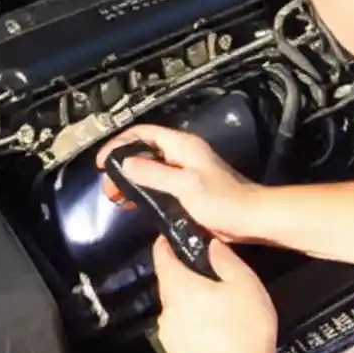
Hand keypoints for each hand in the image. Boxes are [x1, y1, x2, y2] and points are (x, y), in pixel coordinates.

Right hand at [96, 124, 260, 240]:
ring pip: (149, 168)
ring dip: (131, 180)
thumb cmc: (222, 200)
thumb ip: (154, 173)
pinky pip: (158, 184)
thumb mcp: (185, 185)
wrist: (250, 219)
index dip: (119, 144)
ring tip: (116, 197)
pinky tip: (134, 204)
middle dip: (122, 165)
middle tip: (108, 187)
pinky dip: (143, 190)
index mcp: (182, 146)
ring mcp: (184, 172)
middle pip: (143, 151)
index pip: (143, 134)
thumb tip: (125, 163)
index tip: (103, 163)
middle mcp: (182, 154)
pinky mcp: (187, 189)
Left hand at [151, 237, 278, 352]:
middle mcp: (166, 309)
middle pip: (169, 284)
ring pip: (175, 308)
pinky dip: (191, 325)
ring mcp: (167, 334)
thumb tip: (211, 244)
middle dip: (183, 276)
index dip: (164, 244)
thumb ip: (225, 260)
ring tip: (215, 307)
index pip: (161, 256)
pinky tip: (212, 332)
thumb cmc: (246, 330)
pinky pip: (179, 330)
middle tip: (207, 275)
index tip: (169, 237)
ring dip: (188, 303)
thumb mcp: (246, 285)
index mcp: (179, 287)